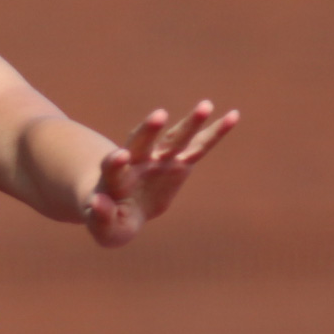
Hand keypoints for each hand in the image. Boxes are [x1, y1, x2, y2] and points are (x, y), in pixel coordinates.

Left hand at [84, 101, 237, 247]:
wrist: (121, 209)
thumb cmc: (109, 220)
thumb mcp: (103, 227)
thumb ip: (100, 216)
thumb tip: (99, 202)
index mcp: (114, 179)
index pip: (112, 168)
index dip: (114, 162)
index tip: (120, 157)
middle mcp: (136, 162)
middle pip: (141, 142)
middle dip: (149, 129)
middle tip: (159, 115)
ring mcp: (159, 160)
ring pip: (174, 139)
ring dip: (189, 123)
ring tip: (206, 106)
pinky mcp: (179, 164)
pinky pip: (199, 147)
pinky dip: (214, 133)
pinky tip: (233, 116)